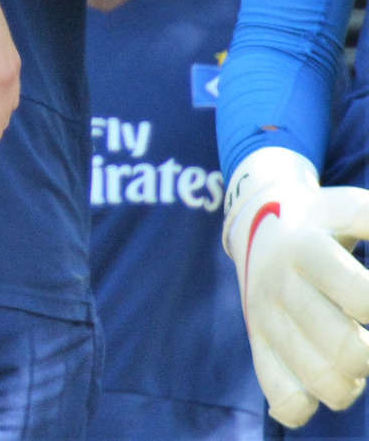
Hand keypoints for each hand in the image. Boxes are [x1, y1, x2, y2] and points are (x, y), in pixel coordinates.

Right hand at [224, 147, 368, 426]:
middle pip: (349, 352)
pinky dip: (311, 405)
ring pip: (324, 383)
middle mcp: (280, 284)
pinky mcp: (257, 342)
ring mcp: (264, 317)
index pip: (362, 297)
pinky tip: (324, 385)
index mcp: (307, 246)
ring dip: (353, 384)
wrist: (258, 221)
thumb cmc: (326, 222)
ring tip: (355, 366)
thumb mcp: (350, 209)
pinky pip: (286, 401)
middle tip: (367, 342)